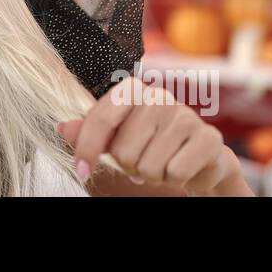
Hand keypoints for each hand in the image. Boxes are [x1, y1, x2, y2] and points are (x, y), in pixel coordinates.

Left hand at [56, 77, 246, 195]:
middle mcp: (159, 97)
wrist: (200, 159)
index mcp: (133, 91)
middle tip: (145, 160)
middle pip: (124, 152)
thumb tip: (62, 128)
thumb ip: (90, 133)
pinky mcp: (209, 137)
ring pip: (149, 166)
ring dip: (155, 175)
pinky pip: (176, 172)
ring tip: (165, 164)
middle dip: (131, 167)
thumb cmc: (153, 144)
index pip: (101, 118)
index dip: (87, 149)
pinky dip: (177, 180)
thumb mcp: (117, 137)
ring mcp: (185, 115)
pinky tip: (184, 169)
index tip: (82, 172)